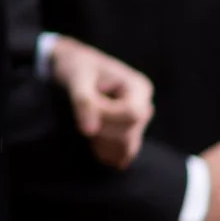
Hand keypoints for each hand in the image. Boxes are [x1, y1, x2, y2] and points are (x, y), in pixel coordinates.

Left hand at [48, 37, 155, 169]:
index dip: (107, 117)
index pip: (132, 114)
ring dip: (102, 142)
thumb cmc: (77, 67)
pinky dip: (105, 151)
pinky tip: (91, 142)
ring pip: (126, 146)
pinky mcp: (127, 134)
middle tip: (80, 117)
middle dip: (101, 129)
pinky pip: (122, 153)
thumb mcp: (76, 78)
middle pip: (129, 132)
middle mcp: (144, 106)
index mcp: (138, 87)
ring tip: (85, 126)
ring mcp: (138, 123)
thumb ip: (83, 101)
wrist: (75, 67)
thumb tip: (89, 132)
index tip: (84, 109)